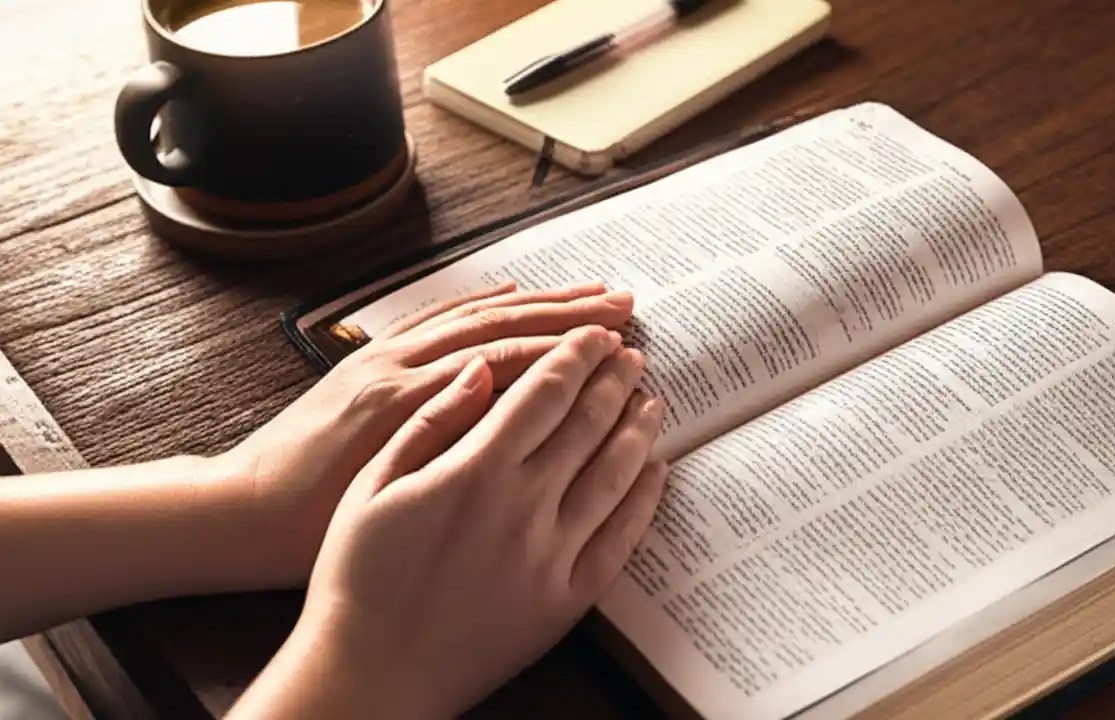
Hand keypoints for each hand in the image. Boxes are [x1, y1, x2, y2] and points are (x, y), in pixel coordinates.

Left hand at [217, 282, 635, 588]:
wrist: (235, 510)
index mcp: (404, 401)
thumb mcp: (374, 497)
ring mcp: (384, 356)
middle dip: (567, 314)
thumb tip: (494, 393)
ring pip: (474, 313)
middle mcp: (398, 365)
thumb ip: (434, 443)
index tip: (618, 349)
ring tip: (590, 291)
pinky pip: (435, 316)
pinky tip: (514, 293)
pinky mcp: (371, 358)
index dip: (566, 354)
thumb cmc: (306, 524)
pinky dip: (480, 300)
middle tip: (624, 306)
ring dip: (537, 299)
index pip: (504, 363)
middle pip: (498, 325)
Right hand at [231, 326, 668, 718]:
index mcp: (474, 470)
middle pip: (587, 424)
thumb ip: (430, 421)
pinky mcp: (567, 599)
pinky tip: (655, 470)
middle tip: (631, 354)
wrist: (371, 676)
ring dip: (637, 429)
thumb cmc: (357, 579)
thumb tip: (477, 369)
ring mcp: (552, 554)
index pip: (544, 393)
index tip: (595, 335)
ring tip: (650, 399)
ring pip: (614, 473)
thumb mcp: (373, 486)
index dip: (576, 356)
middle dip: (614, 380)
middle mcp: (523, 506)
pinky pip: (622, 537)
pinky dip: (645, 497)